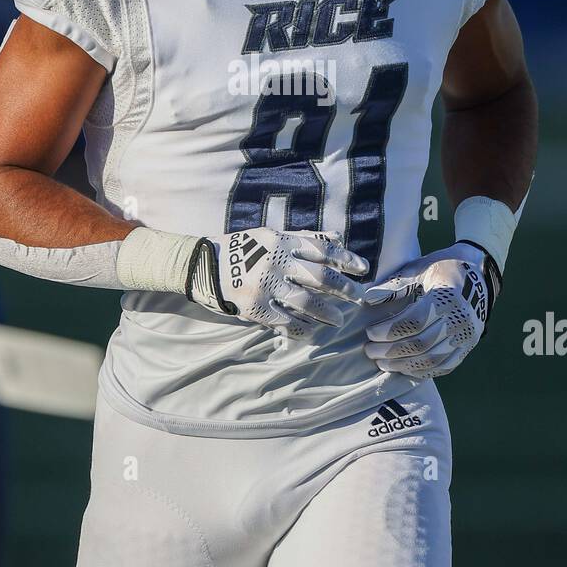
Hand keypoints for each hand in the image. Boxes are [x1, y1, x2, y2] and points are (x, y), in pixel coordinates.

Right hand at [186, 228, 368, 336]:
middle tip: (358, 298)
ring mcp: (265, 286)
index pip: (322, 249)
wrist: (203, 267)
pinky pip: (286, 322)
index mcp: (281, 242)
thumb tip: (337, 237)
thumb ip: (304, 238)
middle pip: (320, 277)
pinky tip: (312, 332)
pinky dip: (302, 329)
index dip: (345, 258)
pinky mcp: (255, 308)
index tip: (363, 269)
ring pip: (306, 303)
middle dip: (344, 289)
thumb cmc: (243, 249)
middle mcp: (275, 262)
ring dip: (326, 313)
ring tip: (338, 320)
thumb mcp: (271, 235)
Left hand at [361, 242, 500, 377]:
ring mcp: (466, 335)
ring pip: (432, 359)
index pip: (414, 321)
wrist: (477, 271)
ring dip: (404, 365)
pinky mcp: (468, 345)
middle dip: (391, 351)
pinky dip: (423, 371)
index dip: (389, 331)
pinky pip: (445, 366)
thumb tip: (369, 299)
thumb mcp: (418, 268)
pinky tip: (405, 369)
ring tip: (382, 363)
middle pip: (421, 344)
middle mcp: (460, 319)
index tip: (370, 333)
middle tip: (370, 351)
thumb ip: (395, 285)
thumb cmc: (442, 267)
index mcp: (447, 296)